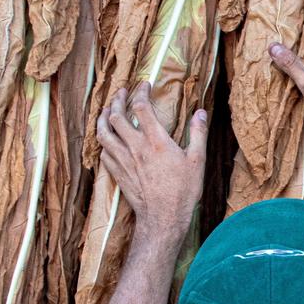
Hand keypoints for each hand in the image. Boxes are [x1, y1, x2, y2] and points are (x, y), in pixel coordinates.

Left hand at [96, 82, 208, 248]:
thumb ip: (198, 133)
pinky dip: (103, 142)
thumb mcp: (198, 160)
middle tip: (120, 92)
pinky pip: (103, 152)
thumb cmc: (183, 191)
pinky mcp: (117, 173)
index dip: (140, 92)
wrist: (163, 218)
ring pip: (103, 133)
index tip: (143, 85)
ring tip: (106, 110)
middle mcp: (135, 147)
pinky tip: (107, 140)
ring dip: (102, 118)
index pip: (141, 107)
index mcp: (156, 140)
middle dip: (116, 100)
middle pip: (116, 116)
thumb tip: (201, 113)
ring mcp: (123, 160)